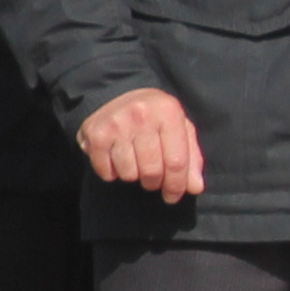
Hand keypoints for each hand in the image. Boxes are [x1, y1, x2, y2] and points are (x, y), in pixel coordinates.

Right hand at [80, 86, 203, 201]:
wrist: (118, 93)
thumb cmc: (155, 117)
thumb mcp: (179, 129)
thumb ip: (191, 157)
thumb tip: (195, 187)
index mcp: (168, 112)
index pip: (176, 161)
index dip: (177, 185)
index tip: (173, 196)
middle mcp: (141, 115)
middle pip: (151, 170)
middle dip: (153, 182)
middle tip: (152, 179)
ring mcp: (115, 123)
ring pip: (128, 173)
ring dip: (133, 176)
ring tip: (134, 164)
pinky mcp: (95, 133)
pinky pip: (105, 170)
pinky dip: (112, 173)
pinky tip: (116, 161)